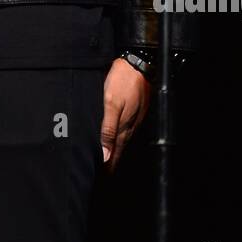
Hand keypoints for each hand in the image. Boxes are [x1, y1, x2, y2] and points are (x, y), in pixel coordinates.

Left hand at [100, 57, 152, 173]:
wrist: (138, 65)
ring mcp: (134, 119)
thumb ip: (107, 128)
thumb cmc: (122, 82)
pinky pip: (127, 131)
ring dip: (117, 152)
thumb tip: (105, 153)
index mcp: (122, 127)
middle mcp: (130, 126)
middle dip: (113, 162)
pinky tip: (118, 140)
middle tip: (106, 175)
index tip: (104, 177)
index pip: (114, 152)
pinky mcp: (136, 112)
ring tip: (111, 162)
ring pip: (124, 140)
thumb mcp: (110, 104)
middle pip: (120, 149)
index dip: (109, 165)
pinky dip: (121, 139)